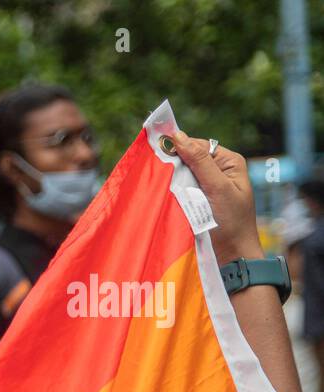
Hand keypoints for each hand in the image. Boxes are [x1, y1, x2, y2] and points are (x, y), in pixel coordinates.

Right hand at [172, 131, 263, 263]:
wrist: (232, 254)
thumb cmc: (231, 221)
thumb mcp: (218, 187)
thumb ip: (199, 161)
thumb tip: (178, 135)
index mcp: (229, 162)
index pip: (199, 146)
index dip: (180, 147)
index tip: (159, 154)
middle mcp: (218, 171)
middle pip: (189, 159)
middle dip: (175, 166)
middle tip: (159, 173)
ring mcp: (206, 187)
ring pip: (182, 175)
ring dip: (172, 180)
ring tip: (161, 187)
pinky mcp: (196, 202)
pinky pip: (180, 190)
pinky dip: (172, 192)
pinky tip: (164, 196)